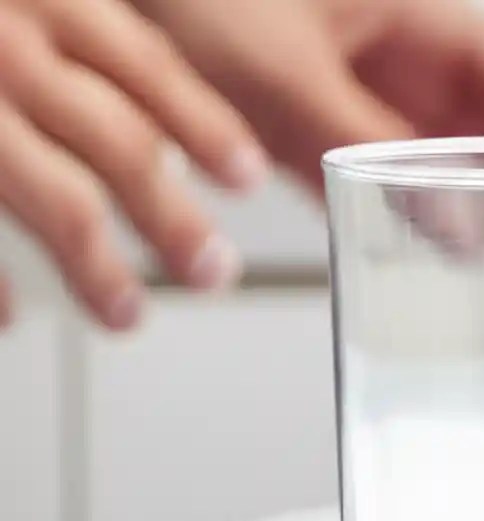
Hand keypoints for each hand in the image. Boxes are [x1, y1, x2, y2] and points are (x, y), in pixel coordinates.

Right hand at [0, 0, 266, 330]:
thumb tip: (154, 123)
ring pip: (52, 198)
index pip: (148, 67)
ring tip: (127, 315)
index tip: (249, 177)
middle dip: (172, 218)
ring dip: (96, 268)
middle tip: (213, 271)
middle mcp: (2, 44)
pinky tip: (13, 316)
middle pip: (118, 144)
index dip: (208, 126)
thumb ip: (76, 38)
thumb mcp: (23, 0)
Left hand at [133, 0, 483, 192]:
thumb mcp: (280, 74)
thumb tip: (455, 223)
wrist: (112, 12)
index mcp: (427, 19)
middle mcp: (414, 63)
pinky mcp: (339, 138)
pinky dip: (435, 223)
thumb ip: (366, 148)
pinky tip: (451, 262)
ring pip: (470, 162)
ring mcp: (380, 102)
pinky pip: (410, 185)